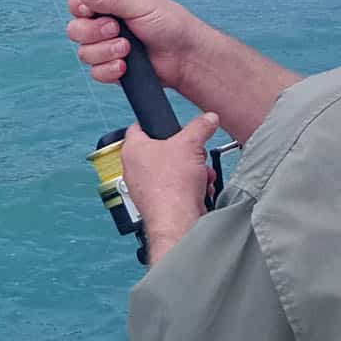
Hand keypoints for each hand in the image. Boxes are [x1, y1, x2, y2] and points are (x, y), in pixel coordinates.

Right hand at [66, 0, 204, 91]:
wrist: (186, 56)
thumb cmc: (169, 23)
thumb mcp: (141, 2)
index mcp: (108, 3)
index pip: (77, 1)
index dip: (77, 6)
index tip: (88, 10)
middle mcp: (103, 25)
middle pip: (75, 29)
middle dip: (93, 31)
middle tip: (117, 29)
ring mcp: (106, 49)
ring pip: (84, 53)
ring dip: (105, 51)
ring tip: (128, 49)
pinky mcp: (112, 70)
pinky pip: (95, 73)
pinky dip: (109, 70)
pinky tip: (125, 66)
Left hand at [122, 112, 219, 263]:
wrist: (178, 222)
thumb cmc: (172, 185)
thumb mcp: (191, 144)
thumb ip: (200, 127)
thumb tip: (208, 118)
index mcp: (132, 150)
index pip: (140, 126)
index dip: (157, 122)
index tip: (170, 124)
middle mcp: (134, 169)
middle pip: (163, 150)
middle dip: (186, 153)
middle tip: (196, 154)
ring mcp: (144, 188)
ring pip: (172, 171)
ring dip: (192, 171)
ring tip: (201, 174)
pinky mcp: (157, 203)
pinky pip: (175, 189)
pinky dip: (190, 188)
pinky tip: (201, 189)